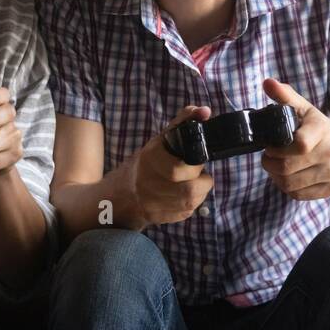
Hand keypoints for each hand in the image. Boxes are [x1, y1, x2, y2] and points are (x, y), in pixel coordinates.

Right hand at [125, 105, 214, 227]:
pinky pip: (189, 211)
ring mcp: (156, 204)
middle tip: (195, 172)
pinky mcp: (163, 218)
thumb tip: (205, 111)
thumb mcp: (162, 139)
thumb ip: (184, 122)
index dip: (196, 164)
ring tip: (191, 182)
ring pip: (194, 200)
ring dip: (200, 190)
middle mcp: (150, 183)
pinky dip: (192, 202)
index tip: (197, 159)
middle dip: (201, 179)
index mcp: (150, 159)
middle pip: (192, 188)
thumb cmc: (148, 163)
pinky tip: (182, 194)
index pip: (180, 166)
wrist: (124, 193)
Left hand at [261, 78, 329, 200]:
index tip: (270, 145)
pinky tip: (286, 177)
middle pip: (288, 167)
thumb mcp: (306, 110)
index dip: (278, 148)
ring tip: (275, 167)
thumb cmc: (320, 130)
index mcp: (323, 130)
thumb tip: (268, 83)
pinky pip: (298, 194)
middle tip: (268, 157)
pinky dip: (286, 188)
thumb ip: (285, 96)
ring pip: (290, 183)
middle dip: (270, 163)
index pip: (299, 144)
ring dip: (275, 176)